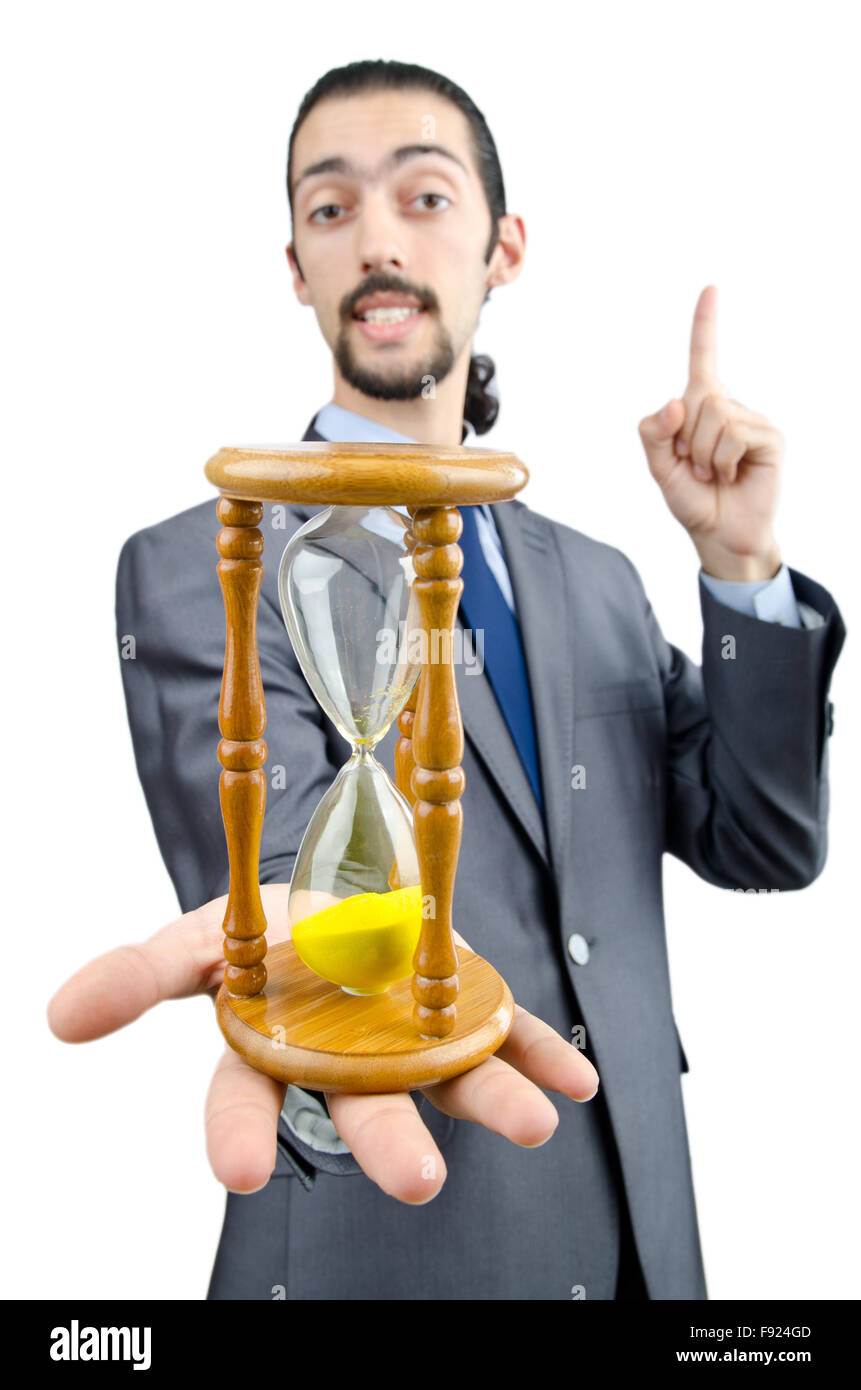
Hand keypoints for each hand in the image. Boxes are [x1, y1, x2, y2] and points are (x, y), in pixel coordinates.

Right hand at [47, 887, 598, 1202]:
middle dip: (390, 1144)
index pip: (250, 1099)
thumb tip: (59, 1016)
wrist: (339, 890)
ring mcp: (414, 1036)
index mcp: (278, 1045)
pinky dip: (546, 1055)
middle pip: (365, 1106)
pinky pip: (513, 1033)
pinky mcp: (469, 1007)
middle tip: (418, 1182)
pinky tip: (579, 1081)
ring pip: (452, 1079)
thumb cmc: (269, 929)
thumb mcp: (203, 934)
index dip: (244, 1135)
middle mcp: (350, 1055)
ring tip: (535, 1125)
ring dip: (494, 1102)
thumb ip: (140, 973)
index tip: (243, 1174)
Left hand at [638, 284, 784, 580]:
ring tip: (713, 474)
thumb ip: (653, 435)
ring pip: (714, 416)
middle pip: (696, 397)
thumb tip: (676, 401)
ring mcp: (751, 420)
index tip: (710, 288)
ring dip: (702, 454)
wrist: (720, 535)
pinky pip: (733, 434)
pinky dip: (722, 460)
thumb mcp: (660, 468)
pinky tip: (732, 475)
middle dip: (684, 440)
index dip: (705, 324)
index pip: (704, 358)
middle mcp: (728, 406)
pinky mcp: (770, 437)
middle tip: (695, 467)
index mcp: (701, 406)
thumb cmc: (693, 500)